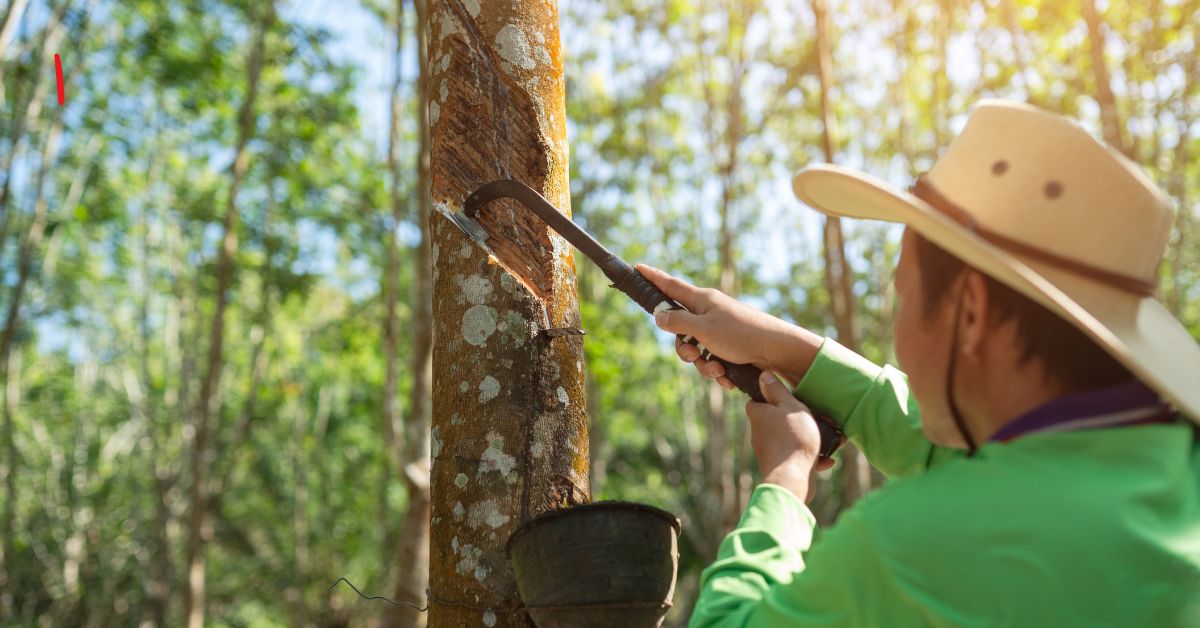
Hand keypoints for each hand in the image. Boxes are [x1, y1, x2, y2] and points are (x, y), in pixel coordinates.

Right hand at [636, 264, 823, 387]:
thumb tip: (658, 315)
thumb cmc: (741, 334)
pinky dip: (718, 372)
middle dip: (684, 349)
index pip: (671, 285)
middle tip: (695, 355)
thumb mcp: (703, 329)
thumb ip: (678, 322)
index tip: (638, 267)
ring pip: (696, 351)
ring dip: (704, 365)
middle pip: (680, 330)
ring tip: (718, 370)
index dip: (653, 278)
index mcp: (702, 300)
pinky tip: (728, 377)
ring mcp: (720, 331)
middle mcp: (709, 313)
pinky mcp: (730, 348)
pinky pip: (713, 361)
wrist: (778, 351)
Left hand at [746, 371, 833, 501]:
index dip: (771, 397)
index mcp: (758, 415)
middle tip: (816, 418)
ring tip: (829, 439)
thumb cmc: (792, 439)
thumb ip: (778, 391)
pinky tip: (826, 460)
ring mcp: (770, 452)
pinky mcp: (781, 467)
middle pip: (776, 420)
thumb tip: (763, 375)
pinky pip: (797, 457)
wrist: (791, 479)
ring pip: (790, 439)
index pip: (757, 401)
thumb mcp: (790, 407)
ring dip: (808, 439)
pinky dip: (811, 457)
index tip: (788, 397)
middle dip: (797, 419)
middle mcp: (760, 434)